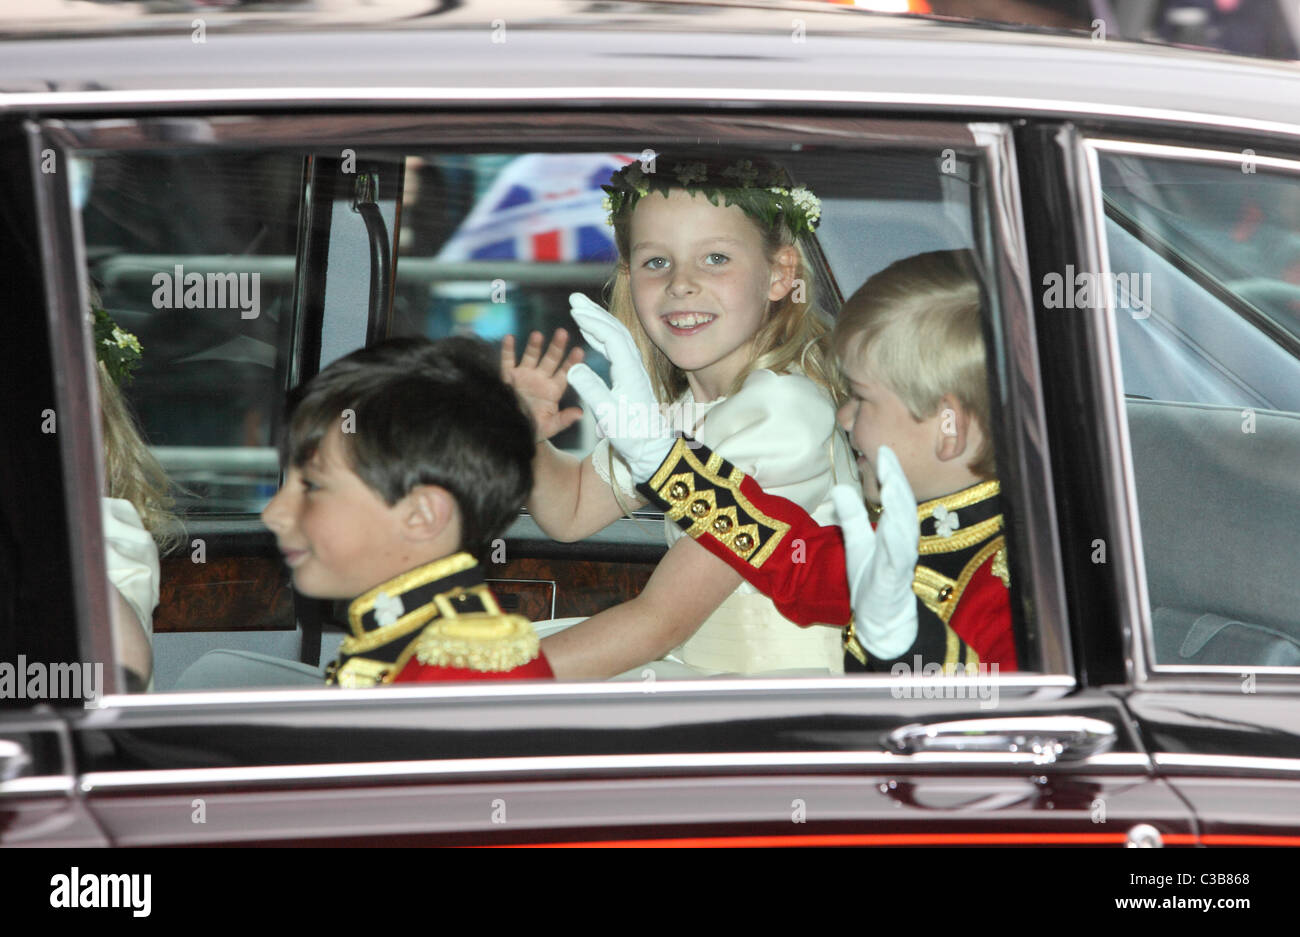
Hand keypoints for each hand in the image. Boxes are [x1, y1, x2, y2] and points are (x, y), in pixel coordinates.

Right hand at [501, 329, 584, 443]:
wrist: (512, 431)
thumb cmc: (534, 430)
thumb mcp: (549, 427)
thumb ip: (563, 420)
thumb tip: (580, 413)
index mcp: (552, 390)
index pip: (565, 373)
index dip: (572, 362)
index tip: (579, 351)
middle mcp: (540, 379)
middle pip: (550, 360)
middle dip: (556, 347)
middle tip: (562, 333)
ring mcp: (524, 376)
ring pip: (531, 357)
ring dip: (534, 346)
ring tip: (538, 335)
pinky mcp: (508, 377)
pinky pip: (507, 361)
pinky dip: (508, 350)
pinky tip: (509, 338)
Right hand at [565, 292, 673, 481]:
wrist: (653, 450)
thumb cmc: (632, 437)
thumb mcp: (609, 416)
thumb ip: (592, 391)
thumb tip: (575, 368)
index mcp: (630, 372)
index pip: (612, 337)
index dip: (593, 322)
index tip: (574, 310)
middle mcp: (635, 367)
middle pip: (615, 330)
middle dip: (594, 312)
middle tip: (574, 298)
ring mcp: (635, 371)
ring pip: (617, 337)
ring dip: (598, 321)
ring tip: (580, 309)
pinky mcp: (632, 377)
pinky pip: (617, 349)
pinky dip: (602, 336)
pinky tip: (591, 334)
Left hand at [831, 446, 918, 659]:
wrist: (881, 620)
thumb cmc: (872, 580)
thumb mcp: (856, 542)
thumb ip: (851, 516)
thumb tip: (840, 487)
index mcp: (894, 532)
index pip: (895, 498)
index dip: (891, 474)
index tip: (882, 449)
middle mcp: (902, 542)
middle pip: (903, 507)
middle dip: (897, 481)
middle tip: (888, 455)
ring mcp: (900, 561)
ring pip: (904, 529)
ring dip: (900, 505)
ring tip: (893, 483)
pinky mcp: (894, 580)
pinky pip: (897, 558)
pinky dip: (896, 542)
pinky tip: (891, 527)